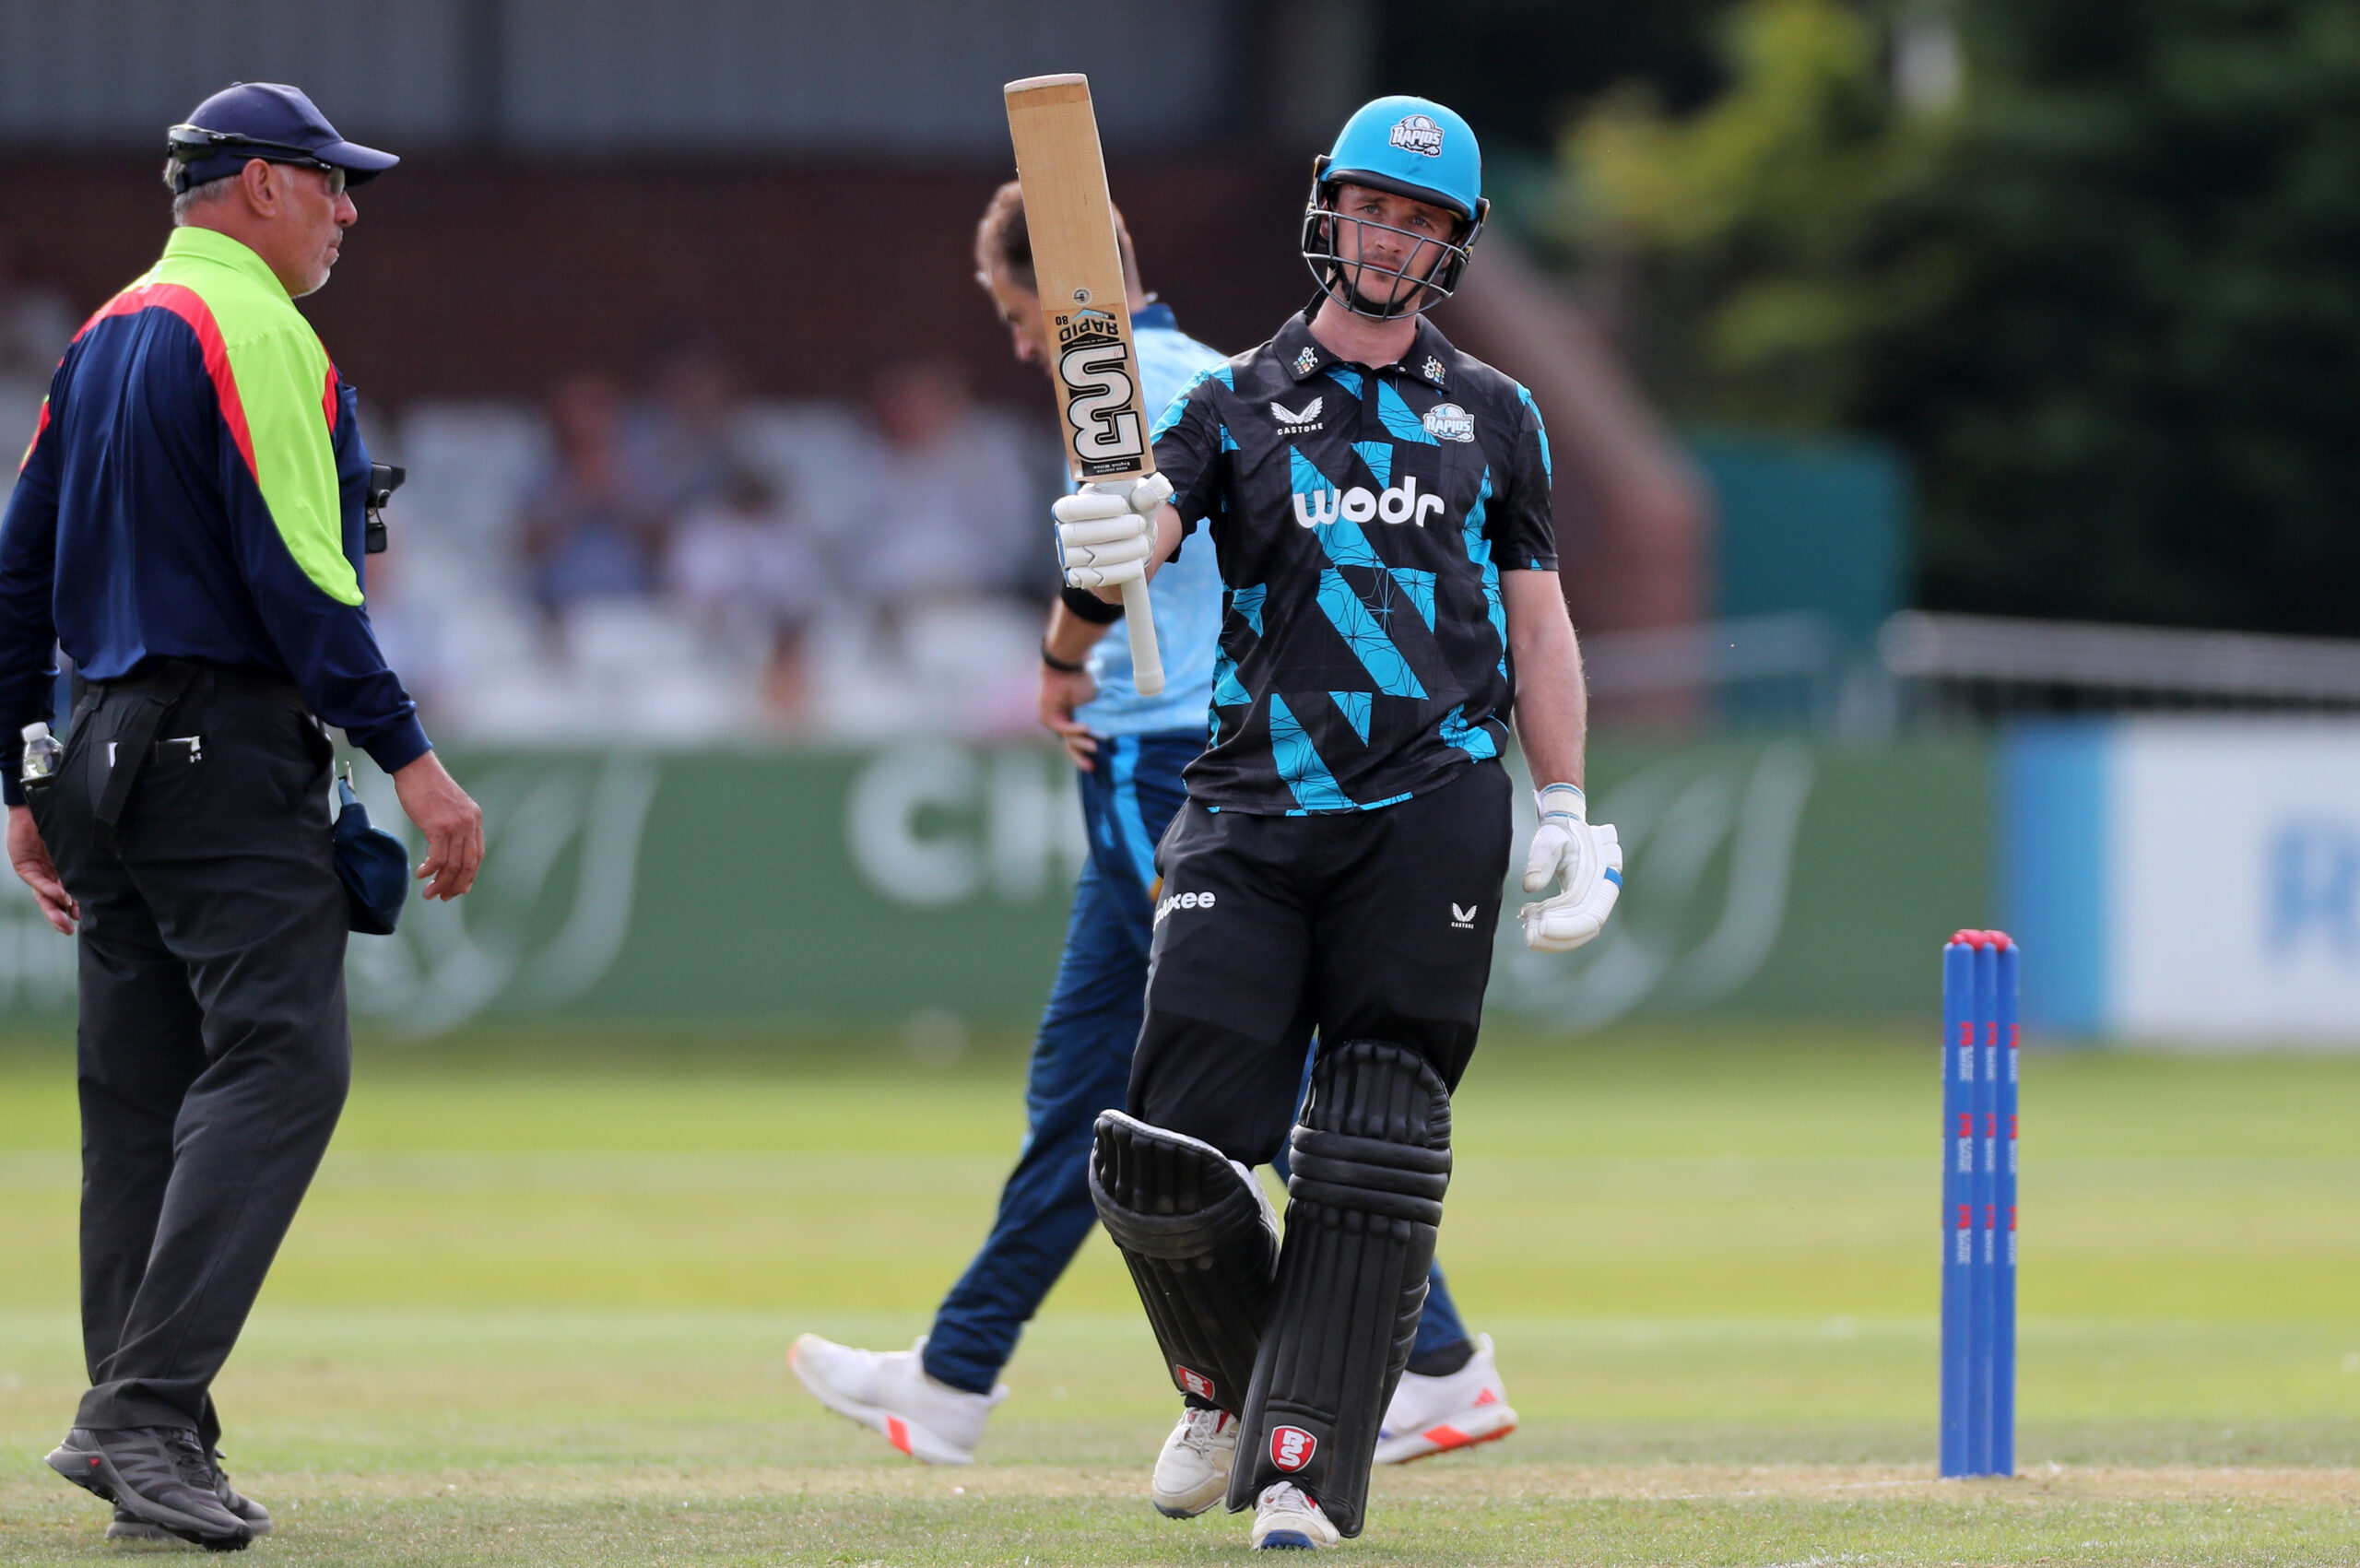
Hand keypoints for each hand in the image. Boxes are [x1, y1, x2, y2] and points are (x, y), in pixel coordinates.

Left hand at [7, 805, 76, 934]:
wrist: (43, 802)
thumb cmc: (64, 820)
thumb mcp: (76, 846)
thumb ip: (83, 864)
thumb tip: (101, 880)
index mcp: (60, 869)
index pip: (65, 893)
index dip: (73, 906)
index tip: (83, 918)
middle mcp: (47, 872)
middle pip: (52, 899)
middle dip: (60, 916)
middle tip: (69, 930)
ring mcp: (35, 869)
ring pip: (42, 895)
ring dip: (53, 908)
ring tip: (63, 921)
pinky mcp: (24, 864)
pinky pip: (36, 880)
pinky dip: (47, 889)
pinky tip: (59, 896)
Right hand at [391, 750, 483, 900]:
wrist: (416, 768)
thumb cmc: (428, 787)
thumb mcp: (451, 807)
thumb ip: (455, 826)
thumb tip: (449, 848)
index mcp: (474, 820)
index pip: (477, 855)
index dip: (469, 876)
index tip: (458, 889)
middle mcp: (469, 823)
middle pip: (468, 864)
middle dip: (456, 885)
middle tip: (443, 897)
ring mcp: (455, 825)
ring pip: (453, 865)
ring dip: (441, 883)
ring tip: (429, 893)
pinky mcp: (438, 826)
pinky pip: (438, 857)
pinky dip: (430, 870)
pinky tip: (421, 874)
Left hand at [1038, 662, 1100, 769]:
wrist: (1066, 666)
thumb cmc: (1080, 680)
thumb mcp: (1091, 704)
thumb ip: (1095, 719)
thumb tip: (1107, 733)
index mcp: (1072, 718)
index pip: (1078, 739)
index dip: (1087, 749)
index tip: (1099, 757)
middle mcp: (1061, 721)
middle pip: (1070, 745)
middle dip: (1080, 757)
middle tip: (1092, 767)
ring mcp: (1053, 720)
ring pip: (1067, 739)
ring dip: (1081, 743)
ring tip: (1094, 747)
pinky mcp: (1047, 717)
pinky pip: (1063, 728)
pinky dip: (1074, 729)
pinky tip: (1086, 727)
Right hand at [1053, 473, 1171, 591]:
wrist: (1128, 542)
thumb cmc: (1128, 514)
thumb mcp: (1137, 499)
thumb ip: (1146, 492)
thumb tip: (1152, 493)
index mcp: (1069, 509)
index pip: (1069, 509)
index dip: (1094, 508)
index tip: (1122, 505)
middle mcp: (1063, 533)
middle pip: (1079, 534)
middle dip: (1113, 530)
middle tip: (1139, 524)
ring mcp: (1068, 558)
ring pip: (1089, 558)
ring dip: (1121, 551)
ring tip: (1143, 544)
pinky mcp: (1077, 577)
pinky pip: (1094, 579)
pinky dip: (1118, 572)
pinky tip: (1137, 564)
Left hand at [1518, 782, 1621, 952]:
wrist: (1565, 829)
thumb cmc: (1559, 833)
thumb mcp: (1549, 841)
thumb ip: (1541, 862)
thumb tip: (1529, 886)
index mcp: (1604, 874)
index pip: (1593, 914)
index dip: (1569, 926)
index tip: (1540, 925)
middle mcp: (1605, 891)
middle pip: (1587, 928)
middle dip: (1558, 936)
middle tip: (1528, 933)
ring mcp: (1596, 901)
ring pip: (1581, 933)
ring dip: (1554, 938)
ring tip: (1527, 926)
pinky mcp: (1584, 906)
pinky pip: (1573, 928)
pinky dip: (1553, 932)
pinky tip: (1530, 921)